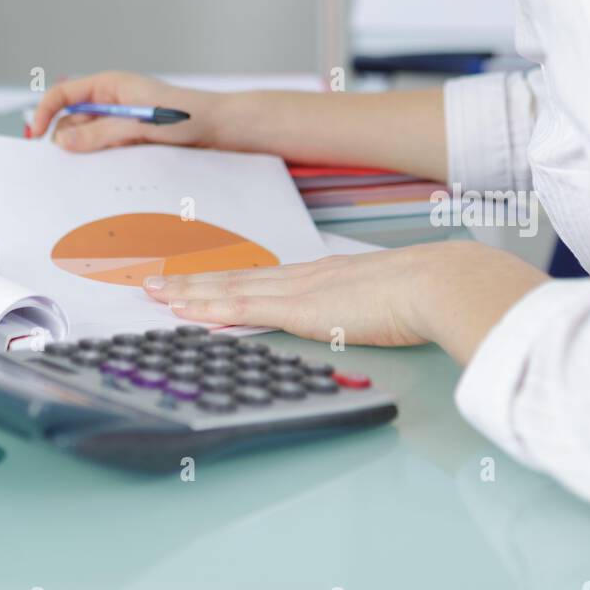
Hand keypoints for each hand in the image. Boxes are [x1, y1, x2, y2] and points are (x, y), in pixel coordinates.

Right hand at [28, 70, 226, 149]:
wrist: (221, 129)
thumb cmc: (186, 117)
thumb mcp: (141, 124)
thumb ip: (101, 133)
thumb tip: (62, 141)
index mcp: (110, 85)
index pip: (64, 95)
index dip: (45, 112)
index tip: (34, 136)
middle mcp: (112, 101)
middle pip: (71, 120)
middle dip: (65, 140)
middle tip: (66, 163)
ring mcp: (121, 121)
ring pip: (87, 139)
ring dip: (86, 153)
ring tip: (97, 166)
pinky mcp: (131, 139)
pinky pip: (104, 151)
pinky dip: (101, 161)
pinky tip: (109, 171)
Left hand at [143, 245, 432, 346]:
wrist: (437, 283)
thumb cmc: (425, 293)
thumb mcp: (387, 298)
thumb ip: (367, 305)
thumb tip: (371, 314)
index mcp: (323, 276)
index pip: (261, 279)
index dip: (224, 280)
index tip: (196, 282)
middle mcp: (304, 277)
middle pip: (235, 280)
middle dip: (191, 283)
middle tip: (153, 284)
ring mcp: (300, 291)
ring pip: (230, 290)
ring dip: (189, 293)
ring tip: (154, 294)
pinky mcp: (301, 310)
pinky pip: (245, 308)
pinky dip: (211, 309)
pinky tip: (186, 311)